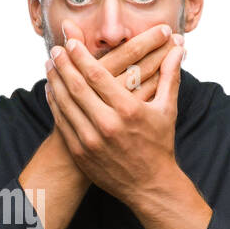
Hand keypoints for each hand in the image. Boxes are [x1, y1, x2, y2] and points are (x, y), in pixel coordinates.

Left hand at [44, 23, 186, 205]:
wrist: (151, 186)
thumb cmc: (160, 145)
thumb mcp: (167, 110)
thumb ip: (169, 76)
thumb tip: (179, 49)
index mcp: (129, 110)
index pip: (96, 75)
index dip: (80, 55)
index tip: (71, 42)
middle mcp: (108, 124)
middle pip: (76, 85)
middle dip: (63, 64)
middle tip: (55, 49)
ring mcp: (91, 140)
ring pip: (65, 103)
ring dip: (54, 81)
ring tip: (50, 65)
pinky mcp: (81, 153)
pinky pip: (62, 122)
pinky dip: (54, 103)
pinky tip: (52, 91)